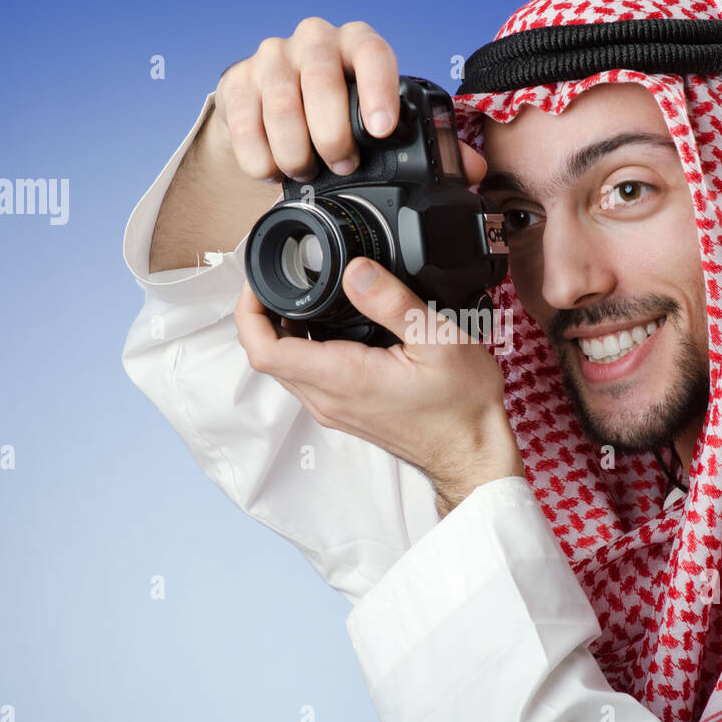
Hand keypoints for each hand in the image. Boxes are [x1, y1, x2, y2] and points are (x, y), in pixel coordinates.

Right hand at [212, 16, 485, 183]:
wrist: (279, 113)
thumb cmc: (343, 116)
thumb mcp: (384, 123)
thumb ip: (428, 143)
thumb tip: (474, 170)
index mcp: (359, 46)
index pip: (372, 52)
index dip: (378, 89)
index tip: (383, 129)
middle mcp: (316, 42)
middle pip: (320, 75)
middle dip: (331, 128)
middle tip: (341, 164)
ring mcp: (273, 58)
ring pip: (280, 97)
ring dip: (293, 144)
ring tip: (304, 172)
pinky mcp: (238, 81)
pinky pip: (242, 116)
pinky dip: (257, 151)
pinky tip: (269, 171)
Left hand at [235, 260, 524, 518]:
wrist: (473, 451)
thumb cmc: (461, 405)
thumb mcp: (436, 339)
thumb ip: (391, 301)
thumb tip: (356, 269)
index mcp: (341, 378)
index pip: (264, 349)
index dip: (249, 310)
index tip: (260, 281)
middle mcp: (328, 399)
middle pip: (267, 357)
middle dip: (262, 314)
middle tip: (280, 278)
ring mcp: (335, 409)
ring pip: (286, 367)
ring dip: (281, 332)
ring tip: (303, 294)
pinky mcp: (346, 411)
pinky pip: (307, 377)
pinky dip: (303, 347)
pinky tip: (329, 324)